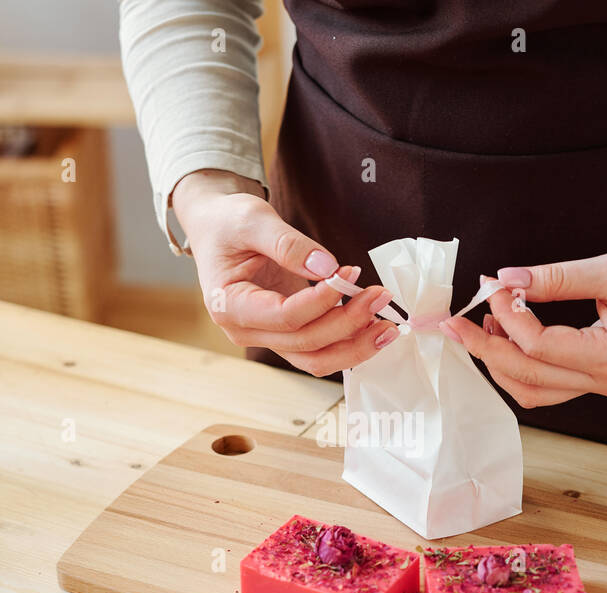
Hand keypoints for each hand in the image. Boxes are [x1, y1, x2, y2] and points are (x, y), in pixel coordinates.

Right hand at [172, 169, 397, 375]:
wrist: (218, 228)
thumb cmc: (228, 222)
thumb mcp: (252, 219)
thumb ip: (287, 243)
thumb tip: (327, 267)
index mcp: (228, 305)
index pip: (283, 316)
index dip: (321, 301)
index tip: (348, 272)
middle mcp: (245, 331)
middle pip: (304, 343)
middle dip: (347, 323)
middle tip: (380, 295)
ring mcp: (266, 337)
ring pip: (315, 359)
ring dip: (354, 347)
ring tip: (388, 327)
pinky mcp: (287, 334)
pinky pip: (320, 351)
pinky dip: (349, 344)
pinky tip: (374, 327)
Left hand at [440, 198, 606, 407]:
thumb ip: (558, 276)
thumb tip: (506, 278)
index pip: (541, 347)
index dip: (508, 318)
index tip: (492, 286)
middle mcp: (606, 381)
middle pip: (528, 377)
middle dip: (485, 348)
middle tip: (454, 321)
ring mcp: (602, 386)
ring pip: (533, 391)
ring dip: (500, 362)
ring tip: (483, 323)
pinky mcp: (599, 381)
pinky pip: (547, 387)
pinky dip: (520, 366)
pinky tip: (509, 334)